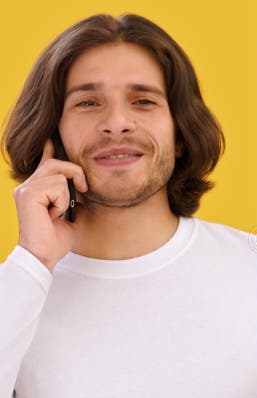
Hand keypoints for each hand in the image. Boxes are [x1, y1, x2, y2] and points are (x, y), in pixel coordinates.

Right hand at [13, 139, 87, 270]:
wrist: (44, 255)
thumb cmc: (56, 239)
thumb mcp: (71, 213)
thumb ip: (73, 197)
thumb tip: (82, 186)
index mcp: (37, 189)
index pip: (46, 162)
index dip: (50, 148)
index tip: (52, 136)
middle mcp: (27, 185)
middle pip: (56, 163)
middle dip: (76, 174)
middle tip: (84, 190)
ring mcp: (25, 189)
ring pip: (59, 175)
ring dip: (66, 196)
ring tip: (58, 212)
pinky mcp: (27, 194)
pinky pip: (57, 186)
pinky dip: (61, 201)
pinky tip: (52, 214)